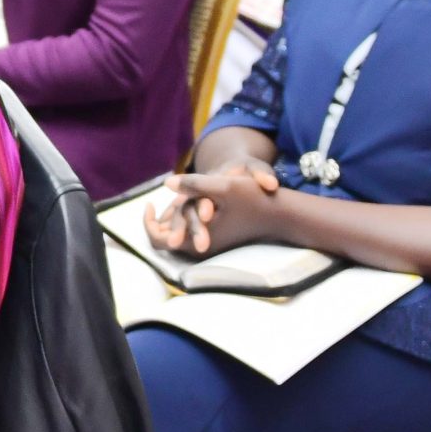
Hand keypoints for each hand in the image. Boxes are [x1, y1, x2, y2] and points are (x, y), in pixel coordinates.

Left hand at [143, 161, 284, 257]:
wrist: (282, 214)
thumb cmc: (254, 199)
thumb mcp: (223, 186)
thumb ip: (194, 184)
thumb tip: (166, 182)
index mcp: (201, 240)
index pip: (159, 241)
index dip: (148, 224)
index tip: (149, 204)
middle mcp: (205, 248)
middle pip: (166, 243)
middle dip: (156, 224)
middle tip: (151, 206)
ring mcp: (213, 245)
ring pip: (179, 240)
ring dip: (170, 223)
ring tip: (164, 205)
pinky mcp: (219, 240)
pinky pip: (191, 236)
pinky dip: (182, 224)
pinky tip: (183, 205)